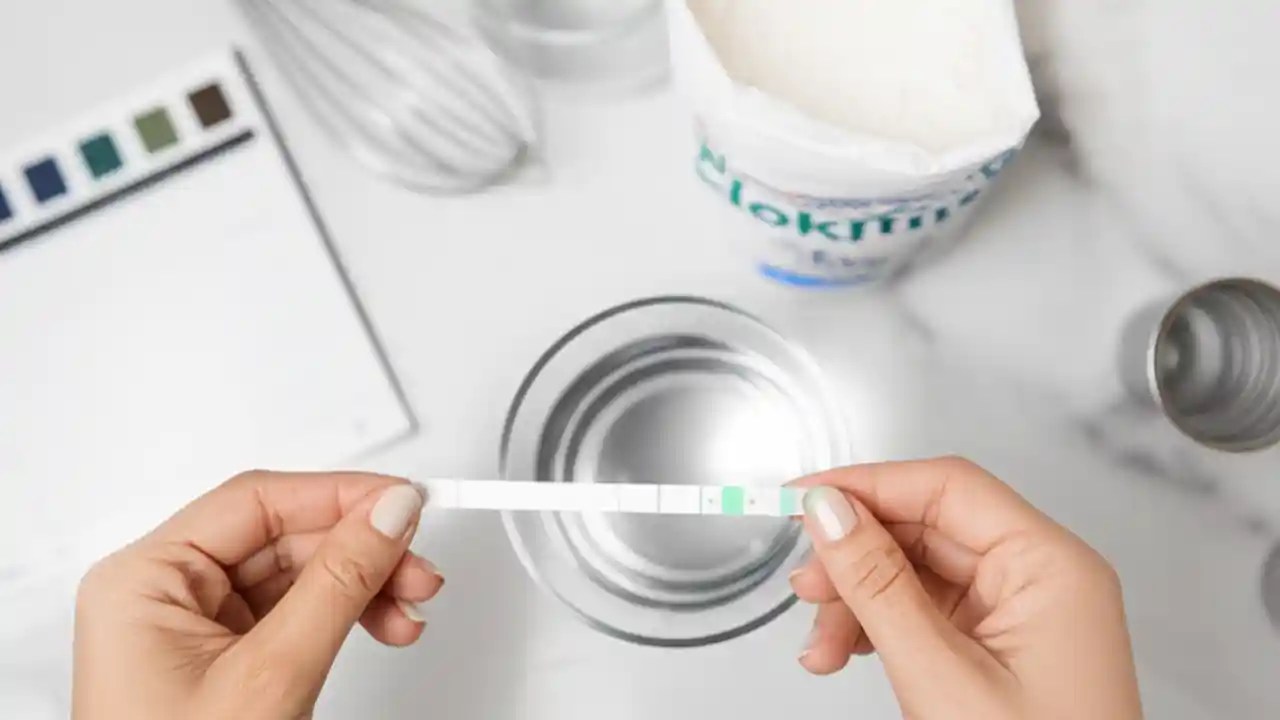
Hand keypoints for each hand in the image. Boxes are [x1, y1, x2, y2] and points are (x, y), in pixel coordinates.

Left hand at [72, 471, 443, 719]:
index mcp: (145, 579)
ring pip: (299, 572)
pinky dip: (348, 616)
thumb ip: (336, 584)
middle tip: (419, 564)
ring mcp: (193, 625)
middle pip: (284, 536)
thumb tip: (387, 514)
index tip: (406, 502)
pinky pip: (296, 610)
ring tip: (410, 605)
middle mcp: (163, 593)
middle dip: (363, 550)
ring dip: (365, 585)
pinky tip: (384, 624)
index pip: (257, 501)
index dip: (340, 494)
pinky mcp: (223, 656)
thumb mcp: (271, 675)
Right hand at [791, 457, 1142, 719]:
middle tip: (804, 585)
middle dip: (855, 558)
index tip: (800, 500)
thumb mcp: (940, 675)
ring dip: (856, 601)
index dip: (867, 485)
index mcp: (1051, 567)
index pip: (946, 487)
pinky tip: (844, 653)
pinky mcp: (998, 649)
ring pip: (916, 573)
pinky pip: (924, 612)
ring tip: (819, 646)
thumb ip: (879, 585)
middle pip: (926, 528)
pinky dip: (876, 628)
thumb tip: (829, 511)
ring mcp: (1020, 615)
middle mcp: (1041, 580)